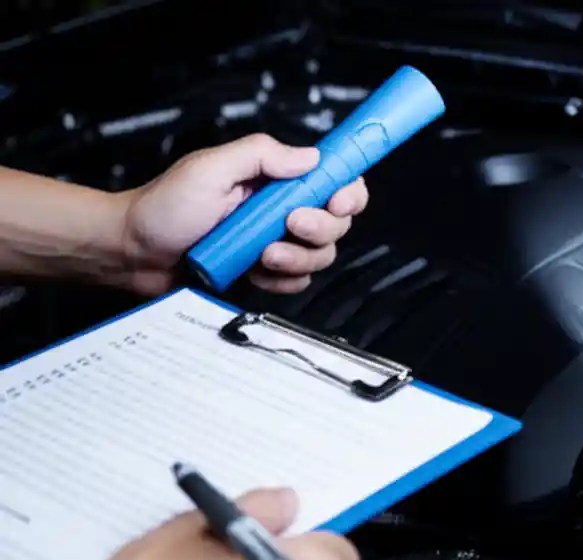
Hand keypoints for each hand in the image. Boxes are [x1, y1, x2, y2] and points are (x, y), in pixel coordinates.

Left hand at [119, 133, 368, 294]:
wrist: (133, 252)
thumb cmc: (163, 207)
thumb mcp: (210, 168)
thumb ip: (262, 155)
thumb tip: (311, 156)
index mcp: (274, 179)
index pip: (333, 178)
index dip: (347, 190)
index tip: (336, 200)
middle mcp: (280, 208)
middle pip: (336, 221)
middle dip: (321, 227)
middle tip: (291, 224)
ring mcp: (275, 241)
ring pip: (320, 254)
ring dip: (299, 257)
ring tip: (264, 254)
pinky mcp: (265, 271)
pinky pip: (298, 280)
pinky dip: (283, 279)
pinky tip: (257, 272)